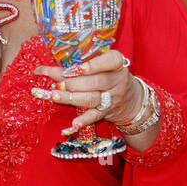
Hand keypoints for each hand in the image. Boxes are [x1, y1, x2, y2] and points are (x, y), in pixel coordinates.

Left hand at [31, 50, 147, 134]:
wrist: (132, 101)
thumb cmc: (112, 77)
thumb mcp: (107, 65)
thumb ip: (86, 62)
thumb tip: (55, 65)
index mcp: (117, 64)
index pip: (109, 61)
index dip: (92, 65)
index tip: (76, 67)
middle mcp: (116, 81)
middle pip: (94, 82)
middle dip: (73, 82)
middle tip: (56, 82)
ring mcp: (111, 98)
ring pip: (90, 98)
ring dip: (71, 97)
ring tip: (54, 94)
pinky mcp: (106, 112)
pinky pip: (94, 116)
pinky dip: (84, 120)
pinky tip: (73, 124)